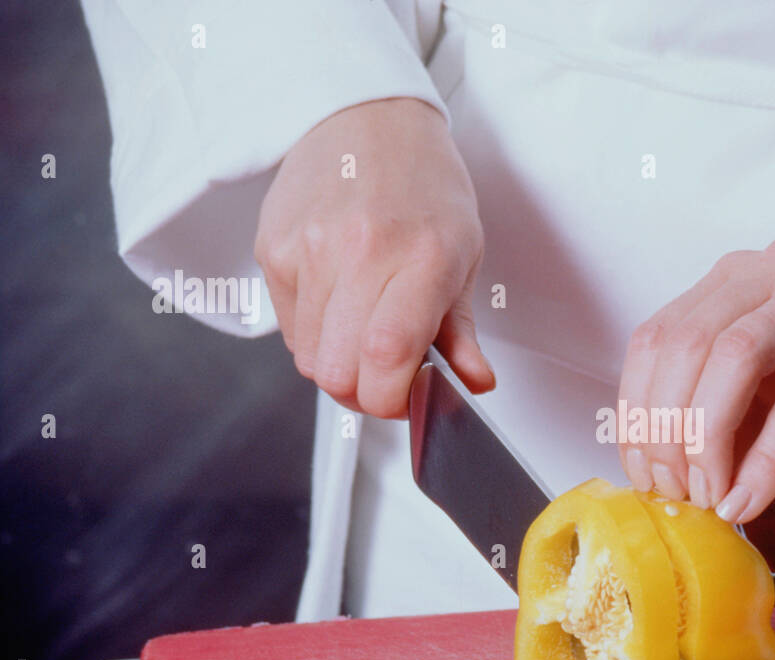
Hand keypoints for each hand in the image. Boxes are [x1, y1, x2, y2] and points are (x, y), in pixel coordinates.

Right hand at [254, 97, 492, 416]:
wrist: (365, 116)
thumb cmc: (423, 182)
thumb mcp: (464, 251)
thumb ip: (462, 330)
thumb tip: (474, 384)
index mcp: (420, 256)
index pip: (388, 356)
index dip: (392, 400)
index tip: (406, 398)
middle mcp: (359, 253)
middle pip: (339, 374)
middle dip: (364, 394)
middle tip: (387, 376)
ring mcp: (308, 251)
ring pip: (310, 360)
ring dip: (339, 365)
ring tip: (365, 330)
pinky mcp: (272, 250)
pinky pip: (289, 329)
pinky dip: (316, 335)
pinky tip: (339, 303)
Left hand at [617, 233, 774, 522]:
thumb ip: (731, 407)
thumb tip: (671, 473)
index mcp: (739, 278)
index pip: (658, 338)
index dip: (639, 412)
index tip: (646, 474)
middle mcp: (773, 269)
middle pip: (685, 347)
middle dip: (667, 434)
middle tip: (678, 495)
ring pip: (731, 360)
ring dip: (708, 442)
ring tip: (712, 498)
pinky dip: (766, 460)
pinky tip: (751, 499)